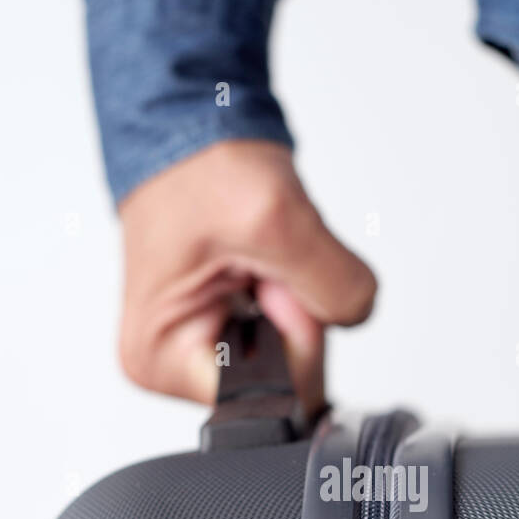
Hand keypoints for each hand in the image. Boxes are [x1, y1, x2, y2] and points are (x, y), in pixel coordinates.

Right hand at [117, 140, 375, 413]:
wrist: (192, 127)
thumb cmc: (200, 166)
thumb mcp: (276, 219)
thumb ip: (334, 286)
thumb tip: (357, 317)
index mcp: (161, 358)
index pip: (269, 391)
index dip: (294, 335)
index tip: (270, 281)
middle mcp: (173, 364)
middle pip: (284, 378)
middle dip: (296, 314)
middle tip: (263, 261)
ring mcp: (202, 348)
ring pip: (294, 354)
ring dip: (296, 299)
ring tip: (256, 254)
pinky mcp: (226, 328)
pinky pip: (291, 332)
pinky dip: (294, 292)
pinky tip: (261, 261)